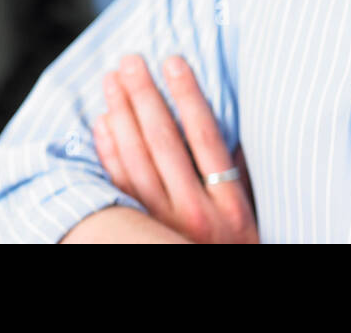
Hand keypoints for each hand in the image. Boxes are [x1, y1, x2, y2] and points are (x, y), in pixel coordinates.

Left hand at [92, 53, 258, 243]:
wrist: (223, 289)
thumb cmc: (238, 246)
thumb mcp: (248, 210)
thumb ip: (236, 168)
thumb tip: (220, 115)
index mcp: (230, 205)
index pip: (205, 137)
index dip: (188, 95)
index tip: (173, 61)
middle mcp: (194, 214)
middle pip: (164, 142)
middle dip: (145, 96)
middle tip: (130, 61)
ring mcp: (162, 224)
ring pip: (136, 161)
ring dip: (122, 115)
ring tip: (113, 81)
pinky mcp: (140, 230)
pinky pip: (119, 185)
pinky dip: (109, 151)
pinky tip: (102, 123)